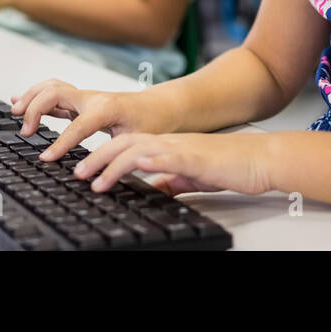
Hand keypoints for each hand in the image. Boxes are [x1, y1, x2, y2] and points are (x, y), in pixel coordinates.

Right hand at [8, 79, 177, 160]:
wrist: (159, 107)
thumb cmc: (150, 124)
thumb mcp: (137, 142)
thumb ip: (114, 155)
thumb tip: (96, 174)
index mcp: (106, 109)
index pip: (76, 126)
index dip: (60, 144)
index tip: (45, 159)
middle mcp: (92, 98)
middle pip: (55, 93)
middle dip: (35, 109)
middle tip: (25, 132)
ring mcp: (84, 96)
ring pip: (50, 86)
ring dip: (31, 97)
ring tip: (15, 112)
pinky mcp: (79, 99)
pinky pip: (52, 92)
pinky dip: (34, 96)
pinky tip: (19, 102)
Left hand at [71, 131, 272, 195]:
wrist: (257, 159)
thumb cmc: (228, 167)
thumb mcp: (189, 176)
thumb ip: (168, 179)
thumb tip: (150, 188)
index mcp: (164, 146)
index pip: (125, 145)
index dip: (101, 155)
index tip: (82, 169)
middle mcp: (166, 142)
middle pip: (121, 142)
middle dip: (94, 156)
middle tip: (73, 171)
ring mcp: (177, 147)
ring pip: (133, 148)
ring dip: (107, 163)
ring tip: (89, 178)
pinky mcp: (190, 156)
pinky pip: (158, 158)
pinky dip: (137, 165)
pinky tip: (123, 173)